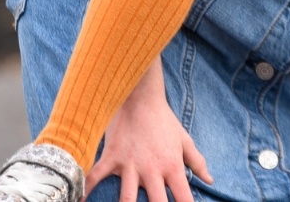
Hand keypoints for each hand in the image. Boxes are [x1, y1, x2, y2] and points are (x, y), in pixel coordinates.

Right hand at [89, 60, 210, 201]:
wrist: (140, 97)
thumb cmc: (163, 120)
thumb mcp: (184, 140)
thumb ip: (197, 162)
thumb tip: (210, 180)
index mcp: (172, 167)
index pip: (183, 198)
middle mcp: (152, 170)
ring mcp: (130, 165)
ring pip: (126, 199)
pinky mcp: (112, 157)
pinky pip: (97, 177)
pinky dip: (87, 189)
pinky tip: (80, 201)